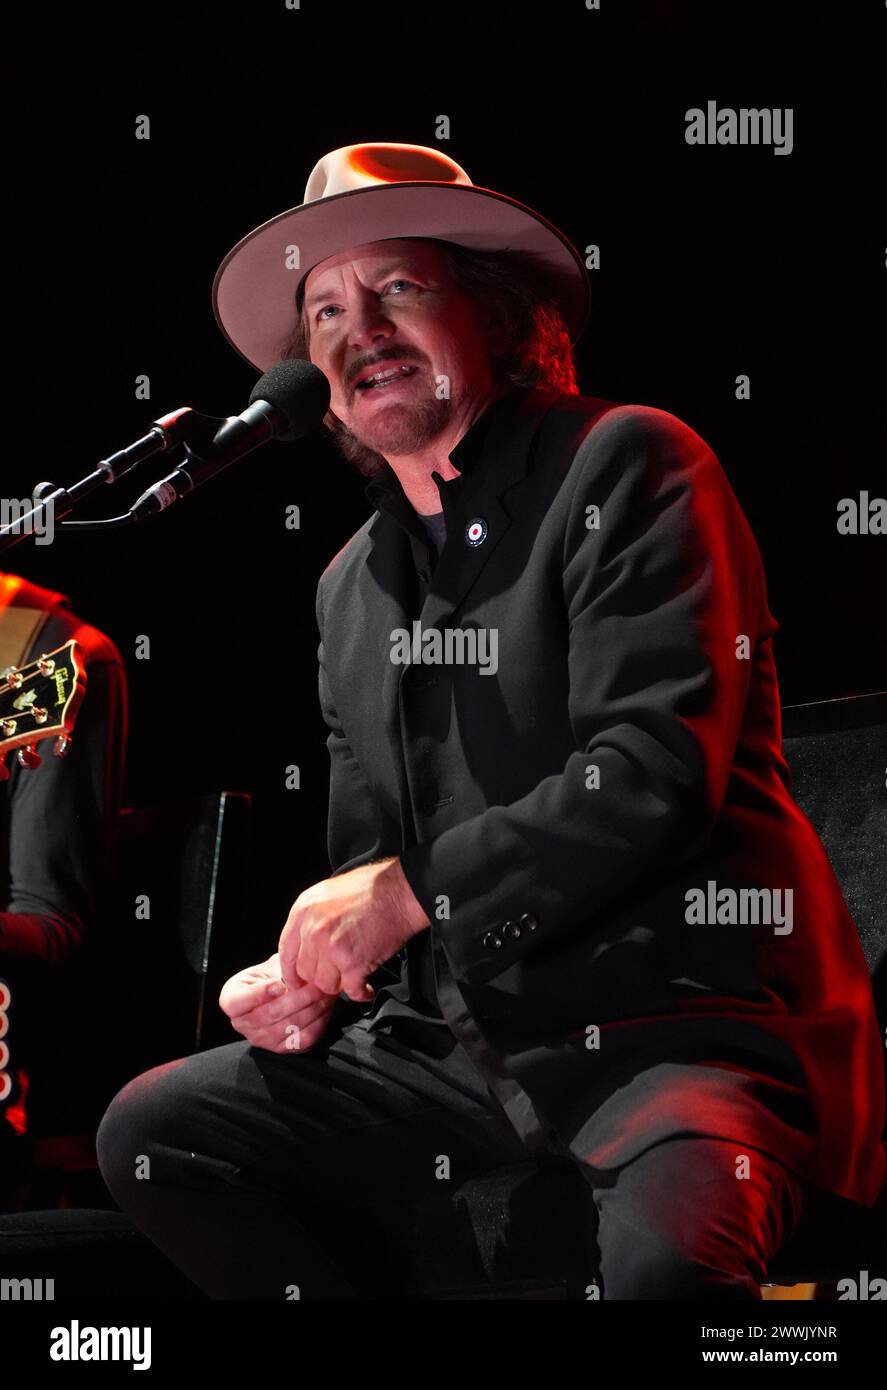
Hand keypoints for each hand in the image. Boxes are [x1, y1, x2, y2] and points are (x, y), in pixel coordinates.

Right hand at [218, 953, 339, 1053]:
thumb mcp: (266, 966)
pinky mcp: (281, 1049)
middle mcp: (242, 1025)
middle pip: (269, 1015)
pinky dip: (318, 1023)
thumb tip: (295, 969)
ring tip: (326, 993)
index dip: (258, 994)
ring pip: (289, 1027)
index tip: (279, 983)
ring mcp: (262, 1040)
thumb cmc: (270, 975)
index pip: (235, 1004)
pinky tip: (326, 1008)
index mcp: (230, 1001)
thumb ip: (276, 968)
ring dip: (312, 1009)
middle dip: (298, 998)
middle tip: (317, 984)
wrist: (277, 993)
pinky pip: (303, 1040)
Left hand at [278, 857, 430, 1000]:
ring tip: (354, 977)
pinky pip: (351, 990)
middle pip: (306, 971)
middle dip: (321, 976)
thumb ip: (311, 918)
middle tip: (337, 974)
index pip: (286, 951)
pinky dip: (360, 993)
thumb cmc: (371, 888)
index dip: (292, 971)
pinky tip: (366, 988)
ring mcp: (331, 948)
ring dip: (341, 984)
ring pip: (326, 984)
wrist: (400, 892)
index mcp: (303, 911)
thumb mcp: (327, 893)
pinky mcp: (352, 963)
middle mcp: (312, 929)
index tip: (299, 981)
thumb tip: (306, 945)